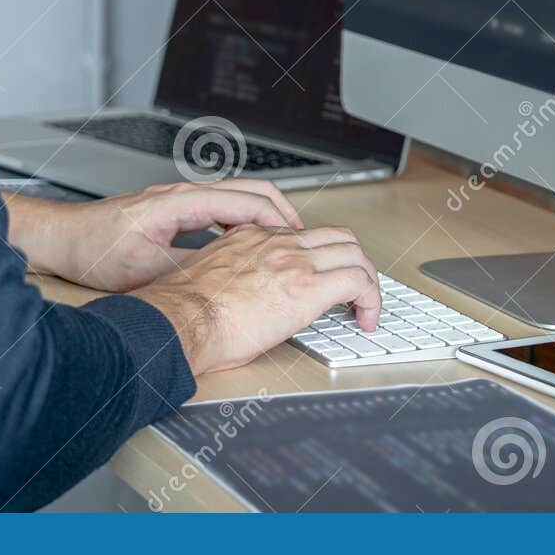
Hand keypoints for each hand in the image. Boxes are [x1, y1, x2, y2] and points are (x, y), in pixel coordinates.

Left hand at [6, 179, 301, 292]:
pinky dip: (242, 222)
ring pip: (236, 197)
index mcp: (180, 201)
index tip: (299, 240)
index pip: (246, 200)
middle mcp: (182, 194)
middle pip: (250, 190)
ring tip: (282, 244)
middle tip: (303, 240)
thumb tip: (223, 280)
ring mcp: (178, 201)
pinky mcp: (172, 212)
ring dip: (263, 216)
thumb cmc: (90, 248)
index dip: (279, 221)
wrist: (60, 237)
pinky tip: (244, 246)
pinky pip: (220, 209)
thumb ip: (184, 271)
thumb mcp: (141, 269)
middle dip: (282, 213)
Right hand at [134, 225, 381, 373]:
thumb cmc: (185, 310)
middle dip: (355, 263)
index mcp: (252, 238)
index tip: (325, 276)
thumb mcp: (213, 275)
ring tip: (366, 305)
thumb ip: (237, 274)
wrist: (182, 320)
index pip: (304, 235)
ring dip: (367, 280)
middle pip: (338, 237)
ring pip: (354, 253)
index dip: (323, 256)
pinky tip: (367, 318)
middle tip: (357, 289)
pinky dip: (372, 299)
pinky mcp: (308, 288)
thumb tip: (249, 296)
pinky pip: (359, 282)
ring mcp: (295, 261)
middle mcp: (277, 243)